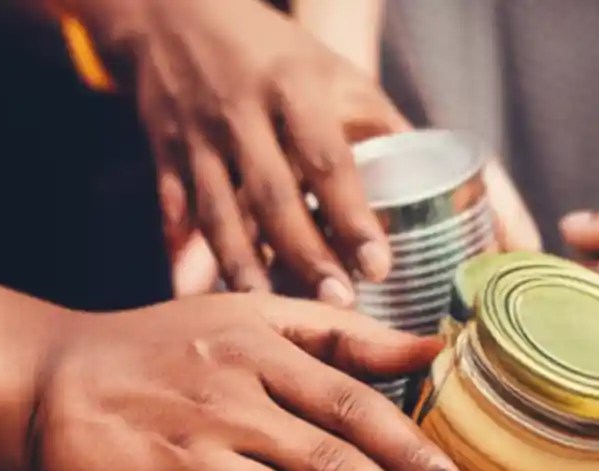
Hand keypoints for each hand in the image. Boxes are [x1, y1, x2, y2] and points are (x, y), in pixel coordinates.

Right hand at [27, 293, 467, 470]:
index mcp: (264, 354)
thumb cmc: (167, 346)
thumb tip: (435, 347)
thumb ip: (346, 335)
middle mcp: (230, 402)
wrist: (49, 374)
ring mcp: (184, 453)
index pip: (354, 406)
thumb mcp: (254, 318)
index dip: (410, 452)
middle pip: (329, 462)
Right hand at [71, 0, 408, 304]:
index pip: (327, 160)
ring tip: (272, 313)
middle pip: (273, 196)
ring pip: (219, 213)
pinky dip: (183, 258)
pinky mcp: (162, 155)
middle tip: (338, 305)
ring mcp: (196, 136)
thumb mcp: (334, 73)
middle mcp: (241, 112)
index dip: (352, 216)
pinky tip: (198, 300)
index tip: (378, 266)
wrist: (173, 13)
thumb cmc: (276, 54)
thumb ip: (380, 125)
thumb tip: (435, 184)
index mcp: (294, 88)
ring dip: (246, 268)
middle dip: (305, 255)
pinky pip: (175, 214)